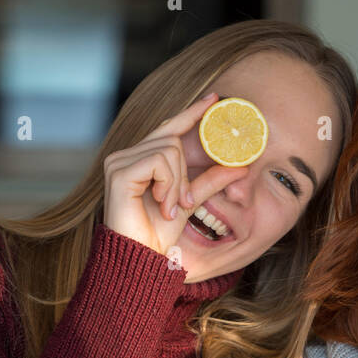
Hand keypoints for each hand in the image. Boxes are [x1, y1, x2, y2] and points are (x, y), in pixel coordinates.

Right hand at [102, 91, 248, 257]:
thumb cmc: (157, 235)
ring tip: (168, 207)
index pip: (168, 127)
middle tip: (182, 203)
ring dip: (177, 183)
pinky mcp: (119, 172)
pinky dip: (168, 184)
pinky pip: (158, 162)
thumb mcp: (190, 203)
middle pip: (172, 139)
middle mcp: (125, 156)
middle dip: (185, 174)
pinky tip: (161, 204)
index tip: (214, 99)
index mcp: (139, 159)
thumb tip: (239, 166)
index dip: (191, 113)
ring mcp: (119, 161)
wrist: (139, 259)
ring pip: (168, 149)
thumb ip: (209, 182)